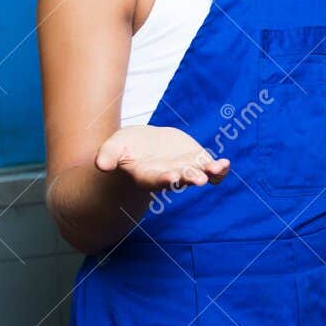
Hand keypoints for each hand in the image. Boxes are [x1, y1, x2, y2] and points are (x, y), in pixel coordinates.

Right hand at [95, 125, 230, 191]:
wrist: (143, 145)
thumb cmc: (125, 148)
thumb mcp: (113, 147)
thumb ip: (107, 156)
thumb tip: (101, 164)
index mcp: (147, 175)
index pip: (155, 180)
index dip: (164, 179)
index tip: (171, 177)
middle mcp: (168, 175)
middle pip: (180, 178)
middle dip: (189, 177)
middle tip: (199, 178)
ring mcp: (184, 169)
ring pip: (199, 174)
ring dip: (209, 173)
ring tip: (218, 168)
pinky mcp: (195, 160)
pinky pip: (209, 168)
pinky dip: (218, 169)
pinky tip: (225, 164)